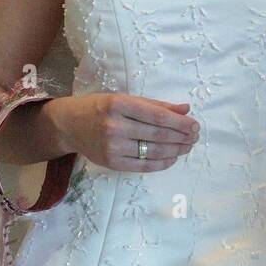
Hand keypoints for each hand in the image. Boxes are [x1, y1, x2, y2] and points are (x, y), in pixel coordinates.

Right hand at [49, 93, 199, 172]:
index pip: (157, 116)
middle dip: (181, 136)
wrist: (69, 125)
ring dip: (175, 150)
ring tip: (188, 147)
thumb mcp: (125, 99)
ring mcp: (112, 147)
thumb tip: (186, 109)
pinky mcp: (111, 163)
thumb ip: (156, 105)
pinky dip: (161, 163)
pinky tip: (172, 158)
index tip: (195, 124)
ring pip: (153, 151)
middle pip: (157, 134)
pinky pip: (143, 166)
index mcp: (119, 104)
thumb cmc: (100, 107)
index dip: (180, 122)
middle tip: (195, 137)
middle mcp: (114, 126)